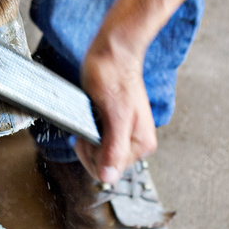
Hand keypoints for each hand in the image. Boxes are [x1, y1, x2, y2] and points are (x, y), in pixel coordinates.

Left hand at [75, 29, 156, 183]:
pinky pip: (98, 137)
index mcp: (142, 144)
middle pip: (103, 163)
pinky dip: (89, 129)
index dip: (91, 156)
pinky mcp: (115, 122)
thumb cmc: (114, 75)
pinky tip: (93, 113)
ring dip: (88, 137)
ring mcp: (126, 132)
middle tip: (89, 124)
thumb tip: (109, 177)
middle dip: (89, 148)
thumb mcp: (114, 115)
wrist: (114, 50)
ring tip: (92, 115)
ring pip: (98, 151)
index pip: (108, 173)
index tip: (87, 137)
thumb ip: (113, 148)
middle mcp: (137, 142)